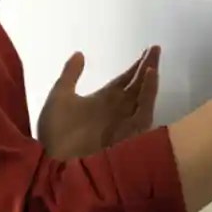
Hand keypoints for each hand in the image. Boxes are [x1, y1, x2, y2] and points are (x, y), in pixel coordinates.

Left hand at [37, 46, 161, 159]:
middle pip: (137, 85)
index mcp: (102, 102)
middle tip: (156, 48)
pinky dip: (149, 94)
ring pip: (143, 96)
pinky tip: (150, 76)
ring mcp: (124, 121)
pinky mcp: (129, 132)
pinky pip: (144, 111)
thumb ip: (70, 75)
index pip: (124, 82)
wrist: (54, 162)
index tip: (146, 51)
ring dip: (150, 78)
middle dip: (147, 67)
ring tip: (153, 61)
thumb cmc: (55, 133)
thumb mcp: (59, 97)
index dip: (135, 68)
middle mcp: (117, 111)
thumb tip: (79, 53)